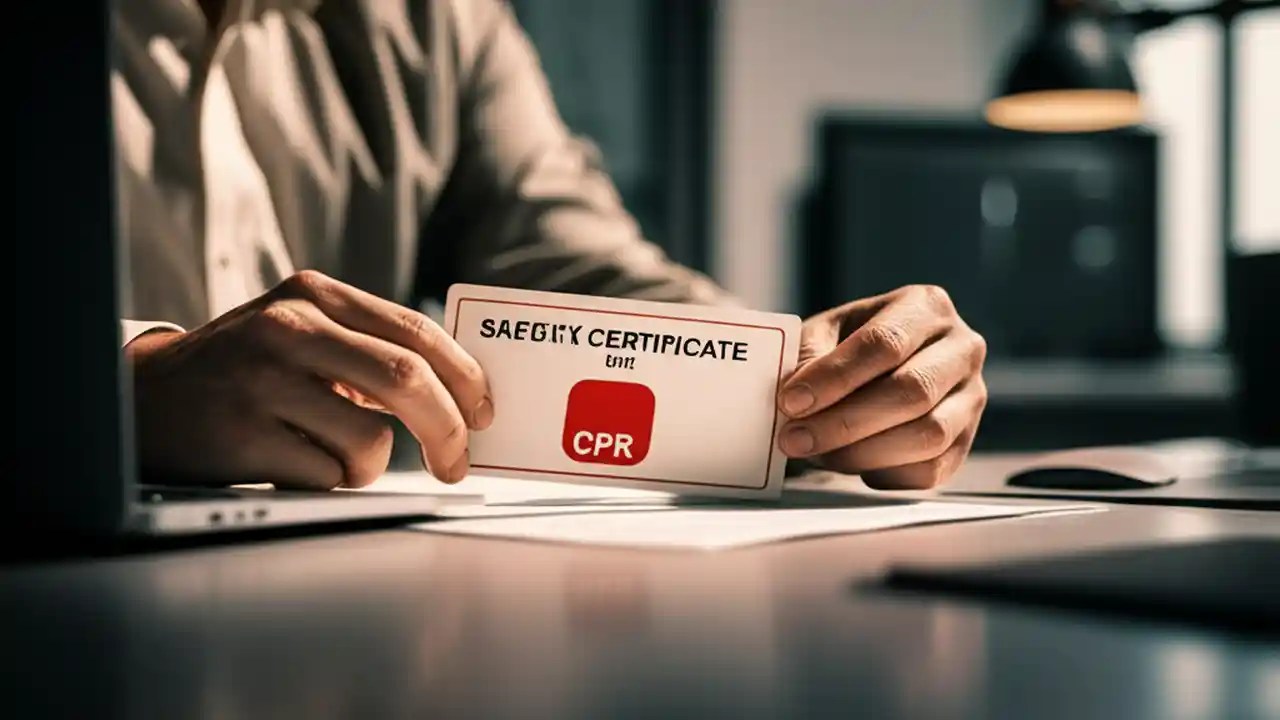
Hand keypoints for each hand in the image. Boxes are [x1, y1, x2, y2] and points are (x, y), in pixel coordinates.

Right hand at [127, 270, 491, 488]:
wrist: (142, 399)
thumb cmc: (244, 371)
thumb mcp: (299, 331)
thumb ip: (368, 348)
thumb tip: (462, 396)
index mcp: (312, 294)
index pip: (414, 333)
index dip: (465, 377)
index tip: (485, 414)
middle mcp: (287, 327)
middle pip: (408, 380)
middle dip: (448, 430)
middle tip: (456, 463)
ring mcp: (261, 380)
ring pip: (370, 441)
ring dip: (366, 465)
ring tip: (324, 452)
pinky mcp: (241, 436)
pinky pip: (327, 477)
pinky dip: (324, 482)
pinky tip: (286, 462)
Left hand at [776, 285, 986, 488]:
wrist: (873, 370)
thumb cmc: (846, 347)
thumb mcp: (823, 334)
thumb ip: (809, 358)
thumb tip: (795, 397)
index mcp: (925, 306)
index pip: (884, 343)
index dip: (835, 377)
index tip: (791, 402)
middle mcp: (961, 348)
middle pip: (912, 392)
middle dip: (845, 422)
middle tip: (795, 439)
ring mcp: (972, 397)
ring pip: (927, 435)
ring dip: (862, 453)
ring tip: (818, 453)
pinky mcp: (966, 441)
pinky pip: (931, 469)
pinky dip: (885, 472)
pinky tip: (854, 462)